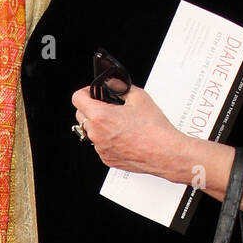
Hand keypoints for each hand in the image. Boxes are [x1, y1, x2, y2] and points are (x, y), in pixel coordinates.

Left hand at [71, 85, 191, 182]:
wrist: (165, 153)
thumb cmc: (154, 129)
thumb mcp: (138, 97)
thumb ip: (120, 87)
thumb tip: (112, 84)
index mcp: (100, 116)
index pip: (77, 98)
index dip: (85, 92)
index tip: (93, 92)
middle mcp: (96, 134)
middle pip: (81, 115)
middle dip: (91, 108)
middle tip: (107, 106)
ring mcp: (100, 148)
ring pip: (91, 131)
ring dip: (99, 125)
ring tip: (120, 123)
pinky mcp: (107, 159)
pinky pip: (100, 145)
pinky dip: (108, 139)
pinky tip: (124, 136)